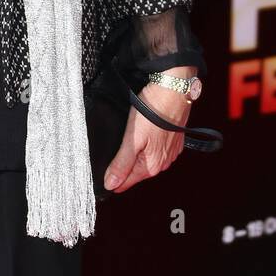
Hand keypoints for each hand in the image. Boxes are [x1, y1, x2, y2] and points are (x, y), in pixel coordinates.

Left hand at [104, 78, 192, 193]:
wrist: (174, 90)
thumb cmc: (154, 111)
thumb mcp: (132, 138)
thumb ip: (121, 163)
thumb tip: (110, 185)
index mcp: (152, 165)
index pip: (126, 183)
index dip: (112, 180)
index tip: (101, 175)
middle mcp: (163, 162)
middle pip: (136, 172)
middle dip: (123, 168)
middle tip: (109, 157)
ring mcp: (170, 152)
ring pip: (145, 161)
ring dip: (134, 157)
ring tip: (123, 145)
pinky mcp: (173, 141)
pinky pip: (155, 150)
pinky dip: (145, 147)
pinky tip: (140, 136)